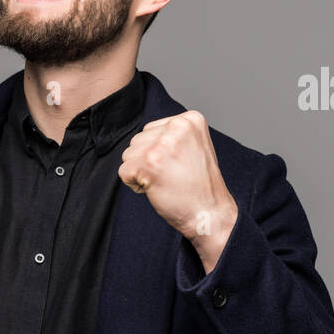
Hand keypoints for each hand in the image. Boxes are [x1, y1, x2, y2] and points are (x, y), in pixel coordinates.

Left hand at [118, 110, 238, 267]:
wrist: (210, 213)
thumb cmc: (200, 186)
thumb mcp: (194, 147)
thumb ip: (172, 135)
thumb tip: (144, 135)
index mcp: (190, 119)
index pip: (151, 130)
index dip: (158, 152)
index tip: (178, 165)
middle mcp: (176, 126)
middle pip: (137, 140)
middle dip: (147, 161)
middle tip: (172, 176)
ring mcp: (162, 145)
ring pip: (128, 155)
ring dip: (141, 172)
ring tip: (166, 181)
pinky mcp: (149, 163)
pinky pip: (124, 171)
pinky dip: (135, 185)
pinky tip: (157, 188)